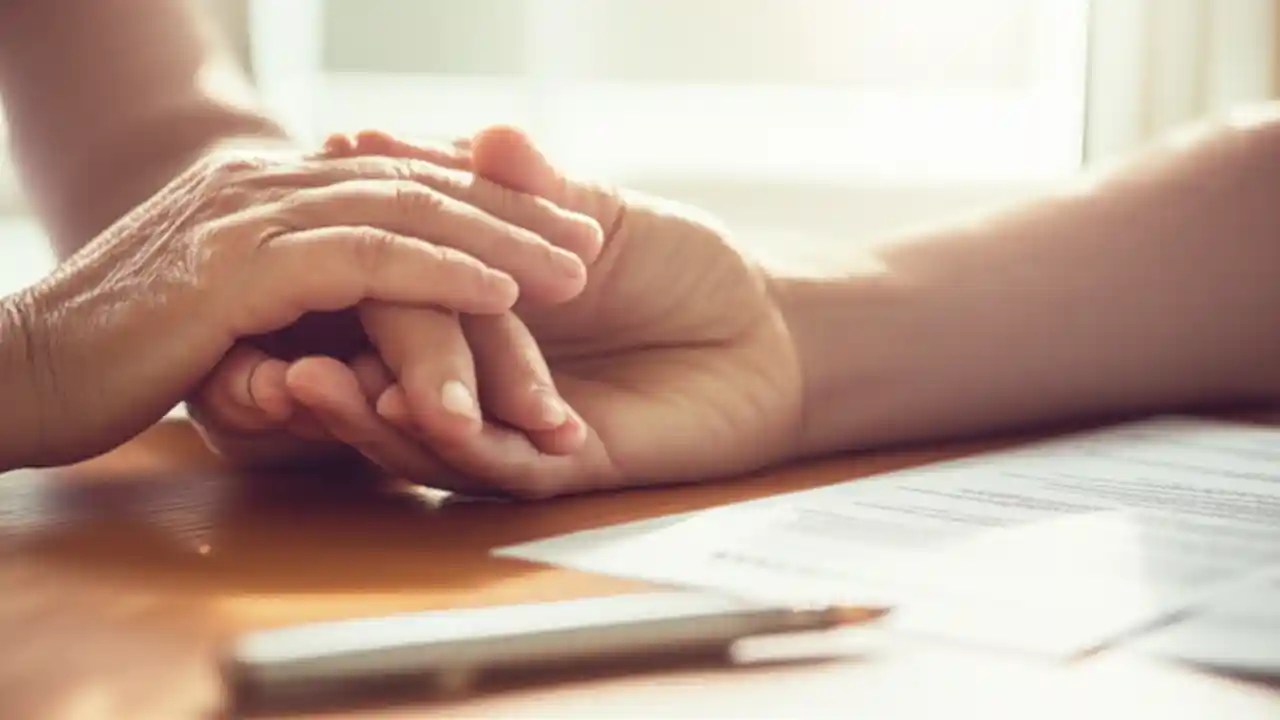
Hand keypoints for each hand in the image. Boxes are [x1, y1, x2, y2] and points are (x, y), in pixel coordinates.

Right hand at [0, 146, 599, 469]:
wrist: (21, 368)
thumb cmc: (122, 352)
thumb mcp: (221, 305)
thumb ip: (291, 288)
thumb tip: (360, 308)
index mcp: (272, 191)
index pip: (399, 180)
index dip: (481, 200)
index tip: (552, 222)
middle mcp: (272, 186)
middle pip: (422, 182)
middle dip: (515, 208)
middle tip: (593, 230)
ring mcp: (257, 219)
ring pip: (410, 211)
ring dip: (502, 237)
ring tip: (579, 262)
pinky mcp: (244, 269)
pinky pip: (370, 260)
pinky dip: (444, 271)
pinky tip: (505, 290)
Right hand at [265, 128, 804, 496]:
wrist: (771, 331)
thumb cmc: (691, 267)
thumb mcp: (605, 215)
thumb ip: (542, 186)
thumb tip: (482, 132)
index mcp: (484, 306)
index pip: (400, 292)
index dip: (352, 268)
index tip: (295, 241)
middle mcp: (488, 369)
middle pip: (393, 368)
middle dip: (332, 355)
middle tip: (268, 337)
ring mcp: (520, 420)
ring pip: (424, 429)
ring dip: (360, 409)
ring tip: (304, 382)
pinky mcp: (562, 465)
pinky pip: (493, 462)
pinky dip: (445, 438)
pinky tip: (399, 409)